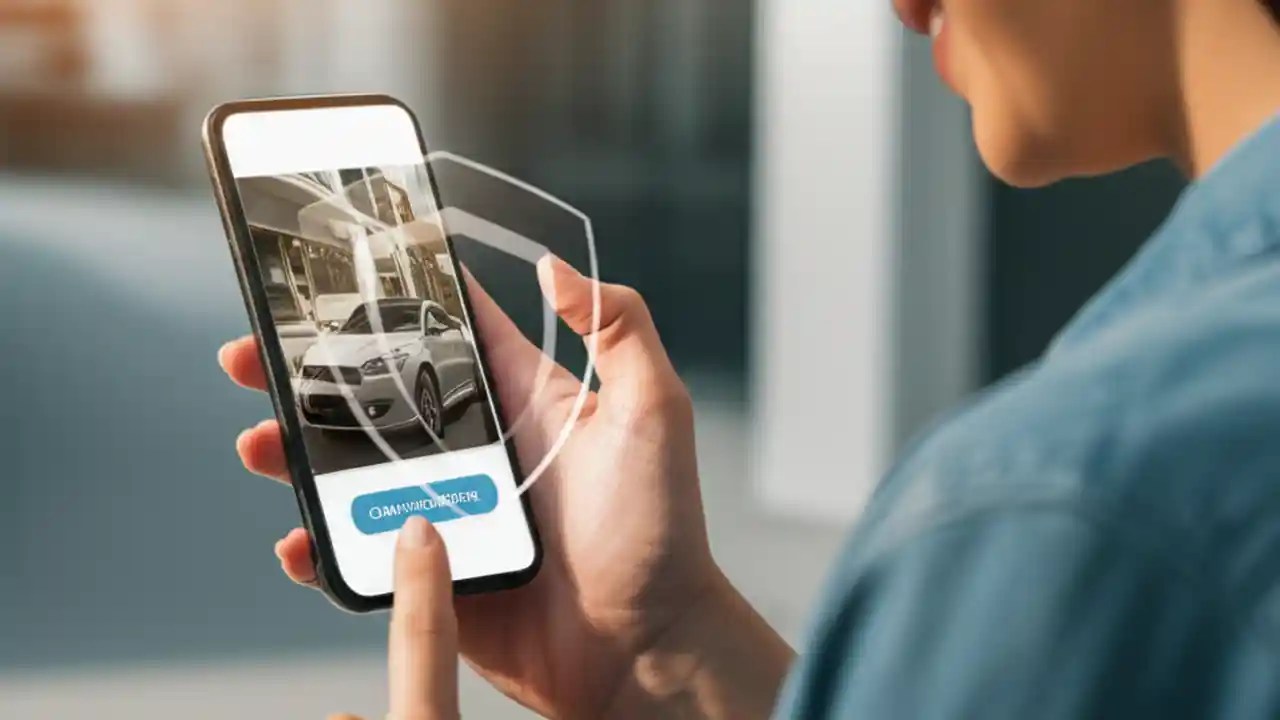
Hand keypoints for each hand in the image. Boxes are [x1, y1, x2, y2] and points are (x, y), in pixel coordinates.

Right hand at [221, 256, 791, 717]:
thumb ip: (619, 328)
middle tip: (251, 355)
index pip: (449, 333)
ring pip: (351, 472)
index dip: (395, 298)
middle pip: (376, 395)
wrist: (644, 647)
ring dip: (294, 453)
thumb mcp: (654, 410)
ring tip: (257, 442)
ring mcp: (448, 511)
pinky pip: (359, 554)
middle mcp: (477, 449)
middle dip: (310, 372)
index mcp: (523, 400)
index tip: (335, 271)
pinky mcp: (430, 572)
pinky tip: (297, 541)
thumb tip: (556, 266)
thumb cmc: (659, 530)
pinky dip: (321, 548)